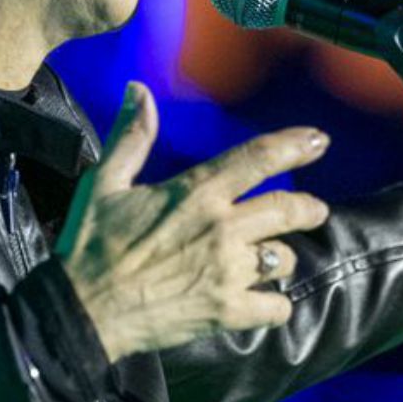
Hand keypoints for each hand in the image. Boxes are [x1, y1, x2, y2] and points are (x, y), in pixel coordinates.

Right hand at [57, 82, 331, 362]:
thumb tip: (138, 90)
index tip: (320, 140)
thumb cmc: (90, 245)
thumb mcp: (104, 182)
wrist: (83, 310)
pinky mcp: (227, 311)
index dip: (295, 144)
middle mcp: (221, 228)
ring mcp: (228, 272)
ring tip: (275, 257)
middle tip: (315, 210)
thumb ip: (131, 136)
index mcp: (196, 192)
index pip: (258, 158)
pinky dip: (275, 303)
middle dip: (309, 208)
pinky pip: (277, 306)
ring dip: (284, 255)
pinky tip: (265, 300)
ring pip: (286, 257)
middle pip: (288, 208)